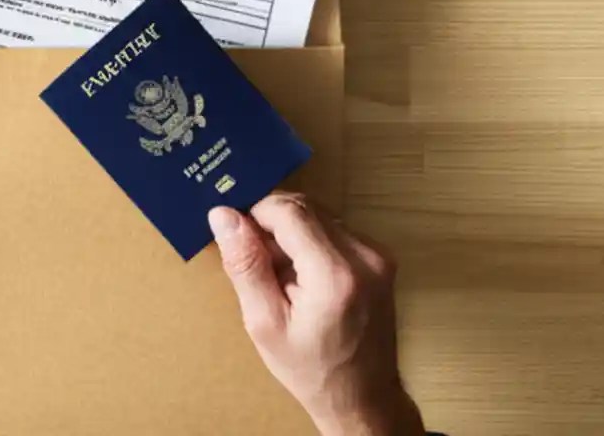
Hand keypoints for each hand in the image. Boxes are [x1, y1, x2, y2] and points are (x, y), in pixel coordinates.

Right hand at [208, 193, 423, 435]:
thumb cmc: (310, 368)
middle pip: (304, 207)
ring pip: (318, 215)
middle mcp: (364, 256)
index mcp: (335, 275)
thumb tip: (223, 216)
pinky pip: (333, 229)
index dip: (255, 215)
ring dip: (290, 233)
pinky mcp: (379, 257)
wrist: (362, 396)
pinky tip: (302, 276)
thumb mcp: (264, 323)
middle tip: (257, 263)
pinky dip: (310, 241)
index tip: (238, 240)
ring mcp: (377, 255)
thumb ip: (245, 265)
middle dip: (271, 224)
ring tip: (280, 275)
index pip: (288, 211)